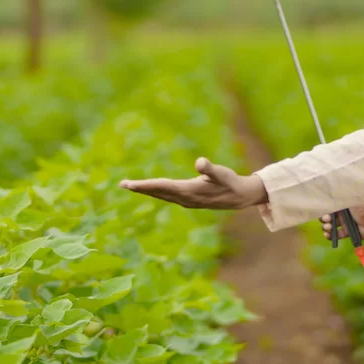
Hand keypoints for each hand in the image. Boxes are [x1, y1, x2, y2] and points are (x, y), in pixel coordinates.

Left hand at [119, 157, 267, 209]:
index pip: (162, 187)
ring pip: (162, 195)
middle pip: (158, 192)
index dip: (145, 185)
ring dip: (147, 191)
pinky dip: (157, 192)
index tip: (130, 185)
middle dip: (141, 189)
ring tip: (132, 186)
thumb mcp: (221, 173)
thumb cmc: (230, 182)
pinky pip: (167, 196)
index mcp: (189, 191)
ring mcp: (186, 201)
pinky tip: (152, 190)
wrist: (240, 197)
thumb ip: (210, 168)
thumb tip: (200, 162)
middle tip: (123, 184)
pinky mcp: (189, 200)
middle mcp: (185, 199)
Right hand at [320, 200, 363, 241]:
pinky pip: (336, 235)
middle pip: (328, 216)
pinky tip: (327, 235)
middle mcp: (342, 213)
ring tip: (328, 227)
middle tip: (327, 219)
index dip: (323, 209)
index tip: (321, 210)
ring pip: (330, 226)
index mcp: (343, 204)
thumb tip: (328, 194)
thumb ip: (340, 197)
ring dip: (326, 227)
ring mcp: (344, 223)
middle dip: (324, 218)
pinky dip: (330, 236)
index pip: (329, 206)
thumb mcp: (352, 199)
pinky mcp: (347, 232)